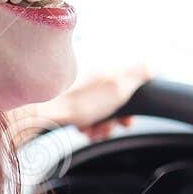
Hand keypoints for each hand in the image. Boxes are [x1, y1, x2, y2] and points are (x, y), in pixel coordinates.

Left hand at [7, 62, 150, 145]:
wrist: (40, 111)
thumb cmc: (77, 100)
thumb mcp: (117, 86)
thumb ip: (139, 72)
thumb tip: (153, 65)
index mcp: (106, 62)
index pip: (130, 82)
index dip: (132, 103)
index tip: (128, 118)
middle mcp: (93, 69)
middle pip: (114, 96)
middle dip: (114, 117)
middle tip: (109, 127)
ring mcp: (78, 81)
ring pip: (99, 106)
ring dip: (100, 123)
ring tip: (92, 130)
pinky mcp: (66, 94)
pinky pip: (84, 109)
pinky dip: (86, 121)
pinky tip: (82, 128)